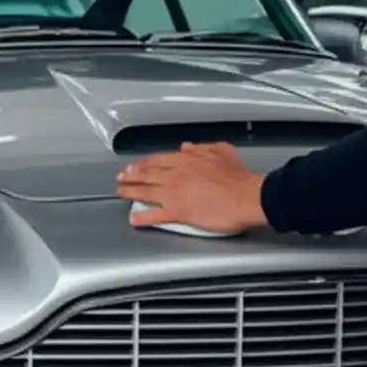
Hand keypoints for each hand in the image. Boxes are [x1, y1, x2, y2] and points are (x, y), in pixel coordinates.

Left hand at [116, 142, 269, 232]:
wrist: (246, 196)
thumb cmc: (238, 176)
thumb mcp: (222, 151)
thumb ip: (201, 148)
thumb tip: (186, 147)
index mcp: (185, 160)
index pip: (158, 160)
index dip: (144, 164)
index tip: (135, 166)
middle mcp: (175, 175)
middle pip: (147, 174)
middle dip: (131, 176)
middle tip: (120, 178)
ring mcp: (174, 194)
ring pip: (146, 191)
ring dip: (130, 192)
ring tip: (120, 192)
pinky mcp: (178, 212)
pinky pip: (155, 215)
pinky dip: (143, 217)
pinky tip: (134, 220)